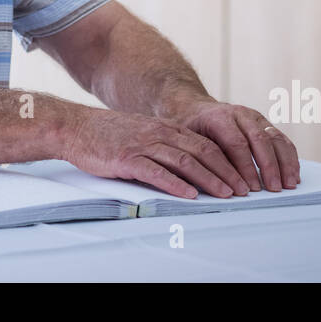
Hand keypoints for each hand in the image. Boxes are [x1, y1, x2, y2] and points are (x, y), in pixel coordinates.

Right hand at [61, 108, 251, 198]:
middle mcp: (159, 134)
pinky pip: (157, 171)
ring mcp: (144, 145)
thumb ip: (164, 146)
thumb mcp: (142, 134)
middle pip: (202, 152)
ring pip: (185, 161)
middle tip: (244, 190)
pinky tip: (190, 194)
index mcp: (166, 129)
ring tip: (226, 194)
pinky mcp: (127, 158)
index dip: (227, 162)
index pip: (206, 145)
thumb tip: (189, 168)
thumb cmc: (108, 135)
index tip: (243, 178)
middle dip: (227, 172)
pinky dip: (176, 184)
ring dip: (209, 179)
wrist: (75, 127)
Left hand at [162, 98, 300, 191]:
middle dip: (268, 167)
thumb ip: (201, 158)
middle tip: (273, 190)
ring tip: (289, 184)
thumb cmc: (188, 129)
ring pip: (274, 137)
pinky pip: (281, 138)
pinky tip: (293, 174)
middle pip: (259, 139)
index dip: (245, 167)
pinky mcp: (263, 122)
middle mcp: (239, 113)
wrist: (192, 107)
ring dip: (284, 162)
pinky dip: (289, 157)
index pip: (236, 143)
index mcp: (217, 117)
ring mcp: (253, 116)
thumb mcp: (186, 141)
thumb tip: (212, 185)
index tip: (251, 189)